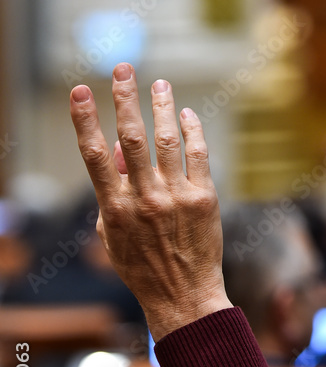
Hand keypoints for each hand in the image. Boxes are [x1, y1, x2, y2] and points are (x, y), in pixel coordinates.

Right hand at [69, 63, 231, 340]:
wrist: (184, 297)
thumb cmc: (143, 266)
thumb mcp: (114, 235)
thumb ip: (114, 191)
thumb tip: (119, 151)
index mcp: (115, 208)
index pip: (95, 156)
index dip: (86, 121)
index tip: (80, 91)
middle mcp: (145, 199)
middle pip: (132, 138)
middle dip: (126, 99)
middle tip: (123, 69)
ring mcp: (177, 197)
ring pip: (168, 140)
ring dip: (162, 107)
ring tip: (159, 83)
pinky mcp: (204, 198)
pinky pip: (198, 155)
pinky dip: (192, 131)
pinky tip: (187, 115)